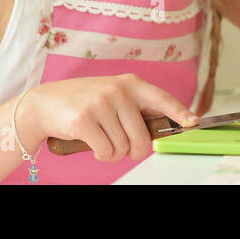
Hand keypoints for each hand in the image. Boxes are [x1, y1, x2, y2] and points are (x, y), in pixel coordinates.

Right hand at [22, 74, 198, 162]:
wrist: (45, 103)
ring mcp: (101, 104)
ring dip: (114, 153)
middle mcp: (118, 90)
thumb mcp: (113, 94)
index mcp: (130, 82)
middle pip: (142, 136)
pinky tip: (92, 145)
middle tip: (125, 150)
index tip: (194, 121)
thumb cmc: (85, 102)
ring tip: (102, 140)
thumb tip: (164, 126)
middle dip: (135, 151)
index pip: (162, 98)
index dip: (179, 112)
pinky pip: (106, 152)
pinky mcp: (84, 120)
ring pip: (123, 147)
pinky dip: (102, 156)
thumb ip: (135, 106)